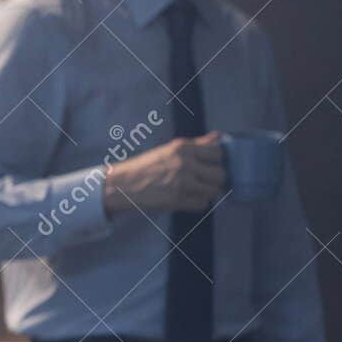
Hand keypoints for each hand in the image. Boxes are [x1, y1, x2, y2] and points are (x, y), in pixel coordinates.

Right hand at [103, 133, 225, 214]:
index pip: (218, 152)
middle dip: (215, 180)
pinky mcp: (176, 199)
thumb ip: (197, 144)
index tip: (211, 166)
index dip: (218, 161)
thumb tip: (220, 136)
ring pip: (213, 190)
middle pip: (220, 174)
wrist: (121, 185)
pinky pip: (201, 204)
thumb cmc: (145, 167)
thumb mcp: (170, 150)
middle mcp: (184, 163)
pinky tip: (185, 199)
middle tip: (204, 182)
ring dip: (207, 193)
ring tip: (194, 191)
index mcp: (183, 148)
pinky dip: (197, 203)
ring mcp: (181, 182)